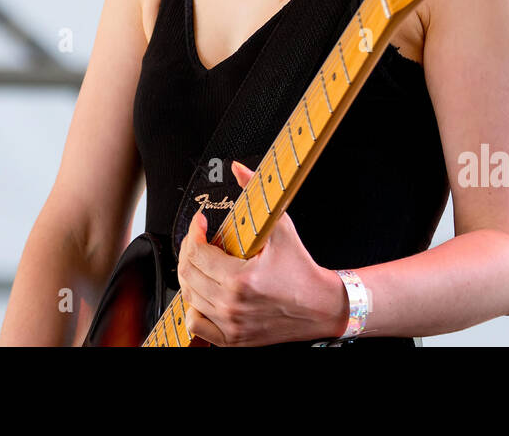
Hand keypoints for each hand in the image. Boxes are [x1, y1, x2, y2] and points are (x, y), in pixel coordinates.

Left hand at [177, 160, 348, 345]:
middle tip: (199, 239)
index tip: (201, 223)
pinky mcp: (232, 339)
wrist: (320, 307)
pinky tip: (204, 292)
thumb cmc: (301, 270)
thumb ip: (257, 194)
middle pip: (188, 274)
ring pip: (189, 297)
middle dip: (189, 250)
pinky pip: (196, 325)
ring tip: (203, 262)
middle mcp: (232, 305)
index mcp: (241, 279)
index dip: (194, 232)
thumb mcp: (282, 228)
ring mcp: (230, 325)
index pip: (197, 253)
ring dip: (191, 276)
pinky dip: (194, 307)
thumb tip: (239, 169)